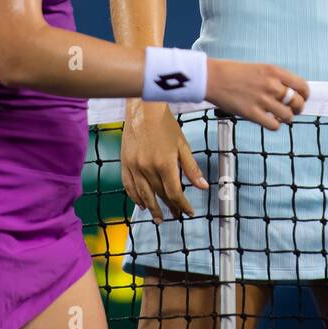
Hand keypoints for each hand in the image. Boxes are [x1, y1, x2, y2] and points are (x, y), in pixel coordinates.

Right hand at [120, 103, 206, 222]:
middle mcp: (148, 168)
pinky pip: (129, 186)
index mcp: (165, 164)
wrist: (144, 110)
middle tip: (175, 216)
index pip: (174, 192)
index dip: (182, 205)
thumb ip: (191, 168)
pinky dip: (135, 197)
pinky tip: (141, 204)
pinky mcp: (125, 163)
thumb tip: (203, 187)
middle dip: (169, 207)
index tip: (189, 212)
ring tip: (158, 218)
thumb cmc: (165, 125)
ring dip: (151, 208)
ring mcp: (134, 166)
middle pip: (159, 194)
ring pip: (143, 194)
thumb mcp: (183, 145)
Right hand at [204, 58, 306, 130]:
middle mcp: (271, 85)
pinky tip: (269, 120)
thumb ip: (275, 79)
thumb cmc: (233, 72)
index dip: (305, 95)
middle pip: (297, 102)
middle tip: (293, 110)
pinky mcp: (252, 113)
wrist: (212, 78)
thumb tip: (290, 92)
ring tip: (280, 116)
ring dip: (287, 118)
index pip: (302, 86)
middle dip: (298, 108)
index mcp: (274, 71)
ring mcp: (262, 100)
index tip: (302, 98)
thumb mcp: (259, 68)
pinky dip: (275, 125)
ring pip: (288, 116)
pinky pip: (274, 125)